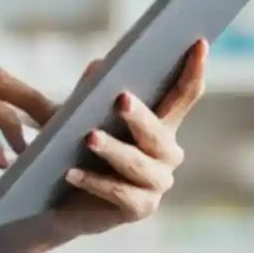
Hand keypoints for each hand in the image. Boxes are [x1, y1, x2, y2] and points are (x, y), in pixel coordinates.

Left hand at [48, 39, 208, 240]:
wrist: (55, 200)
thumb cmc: (71, 149)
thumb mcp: (75, 116)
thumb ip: (88, 93)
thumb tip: (99, 65)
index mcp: (159, 124)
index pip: (183, 95)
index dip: (193, 70)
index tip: (198, 43)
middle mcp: (166, 154)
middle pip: (158, 132)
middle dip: (140, 116)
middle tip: (121, 99)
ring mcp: (156, 184)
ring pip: (138, 164)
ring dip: (114, 150)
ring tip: (90, 137)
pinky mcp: (139, 209)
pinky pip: (120, 194)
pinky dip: (95, 182)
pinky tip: (72, 172)